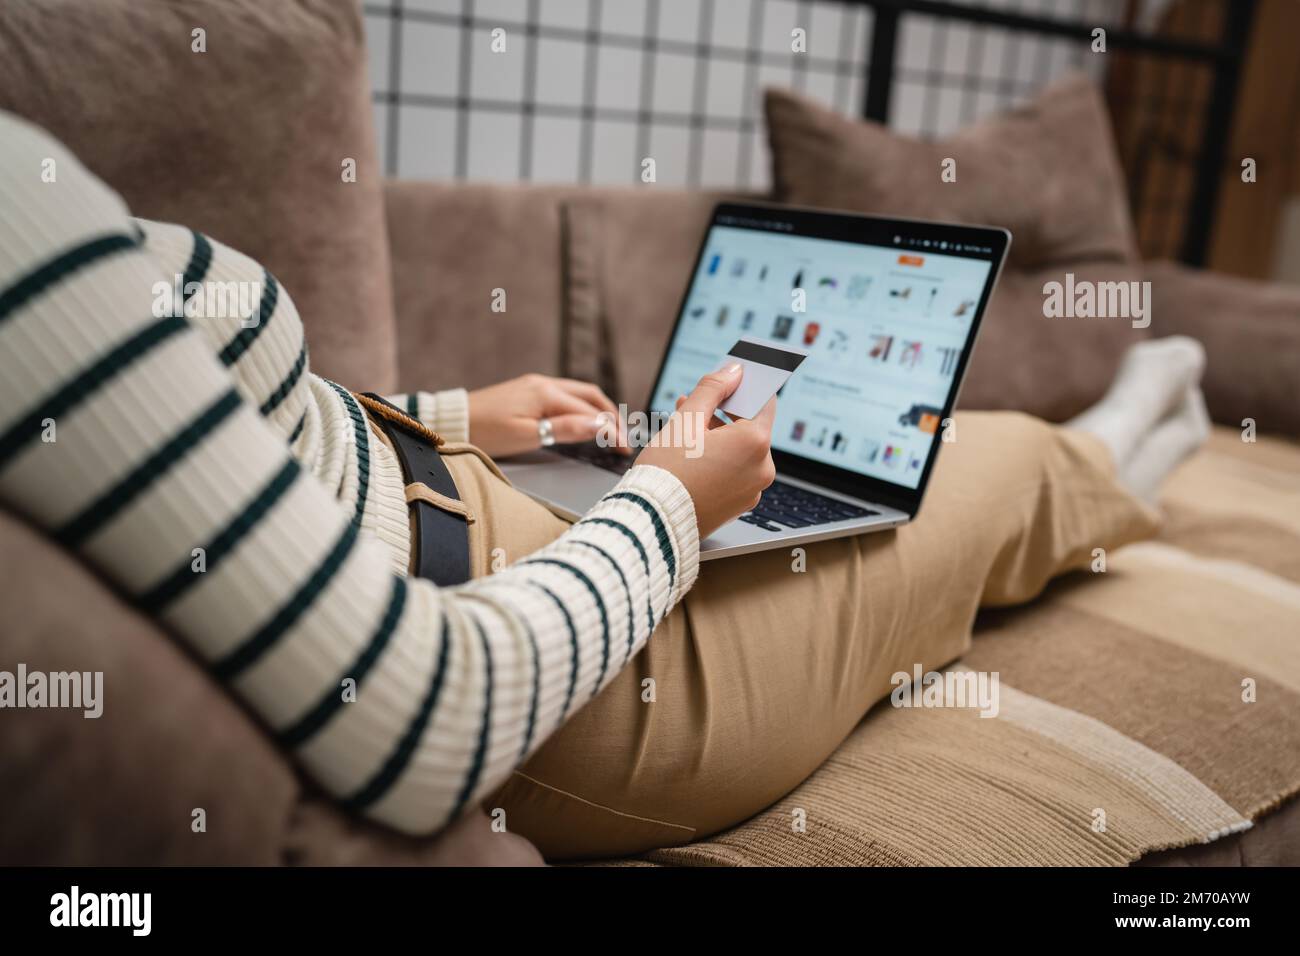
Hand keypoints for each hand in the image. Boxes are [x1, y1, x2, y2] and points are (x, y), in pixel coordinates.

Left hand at [467, 374, 627, 458]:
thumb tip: (599, 425)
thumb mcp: (527, 435)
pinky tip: (585, 420)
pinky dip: (582, 407)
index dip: (610, 430)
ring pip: (579, 394)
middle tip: (623, 439)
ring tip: (611, 429)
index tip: (623, 448)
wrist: (453, 421)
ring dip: (598, 409)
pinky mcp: (528, 390)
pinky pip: (565, 395)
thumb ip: (565, 429)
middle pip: (590, 396)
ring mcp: (536, 385)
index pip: (589, 412)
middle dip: (611, 416)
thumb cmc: (485, 432)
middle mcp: (544, 383)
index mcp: (546, 393)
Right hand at [636, 364, 776, 538]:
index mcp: (755, 443)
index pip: (763, 402)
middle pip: (749, 428)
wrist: (653, 522)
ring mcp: (753, 490)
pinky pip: (735, 472)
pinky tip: (692, 456)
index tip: (731, 380)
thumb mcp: (686, 420)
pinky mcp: (739, 505)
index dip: (744, 387)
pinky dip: (719, 460)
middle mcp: (762, 468)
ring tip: (683, 431)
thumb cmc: (666, 471)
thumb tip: (733, 372)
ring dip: (718, 436)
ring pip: (740, 451)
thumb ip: (713, 389)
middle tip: (693, 403)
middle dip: (722, 413)